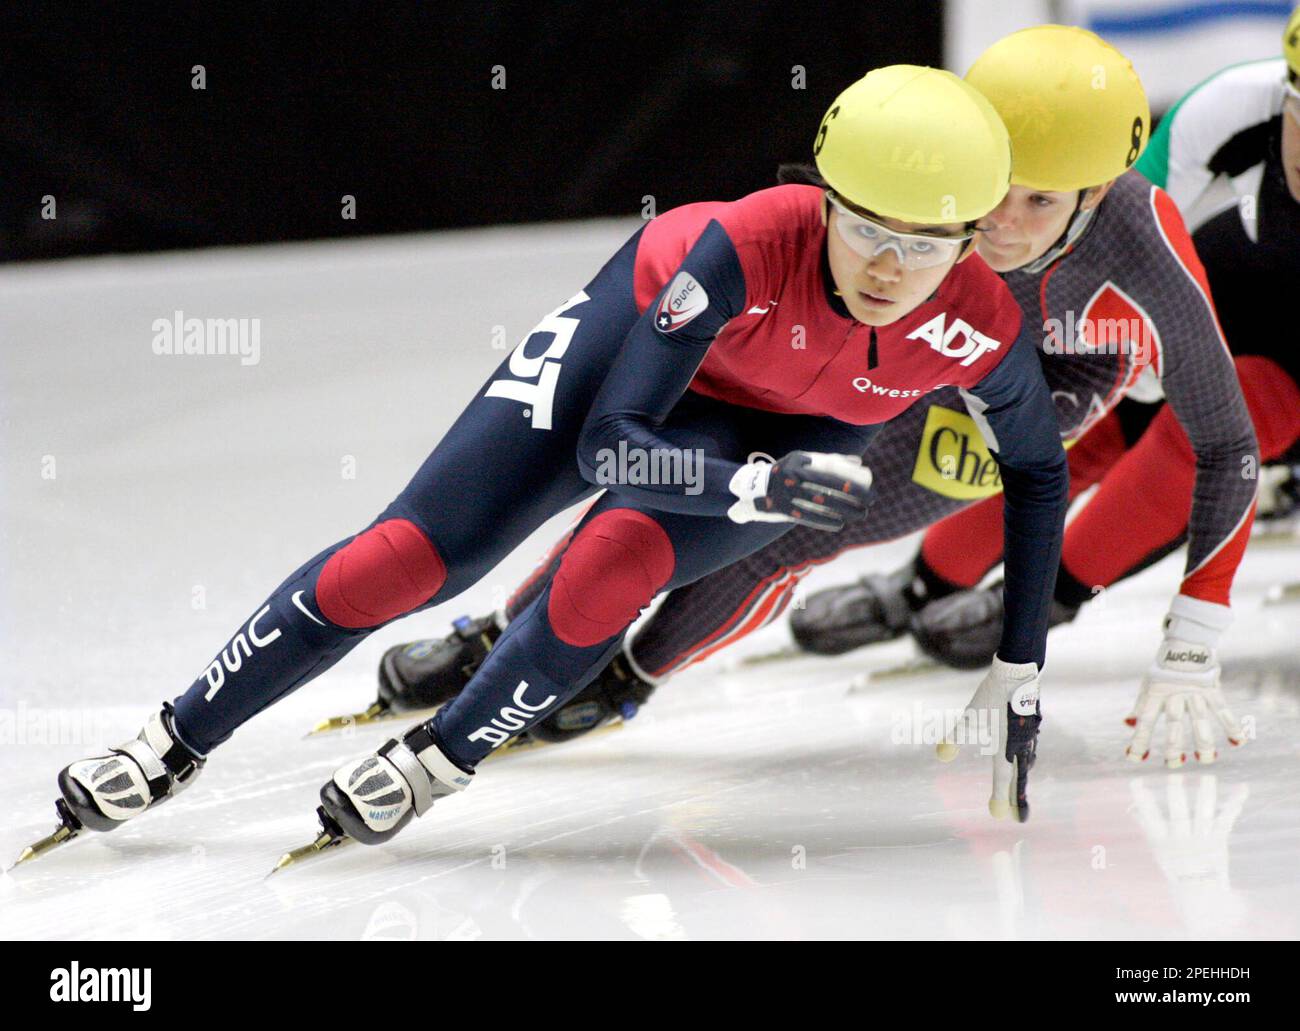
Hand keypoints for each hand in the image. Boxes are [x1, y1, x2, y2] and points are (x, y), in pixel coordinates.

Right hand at [726, 451, 872, 530]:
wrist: (754, 487)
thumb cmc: (787, 471)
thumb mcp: (803, 460)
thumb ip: (829, 460)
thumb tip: (858, 463)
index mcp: (801, 462)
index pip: (832, 474)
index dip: (853, 484)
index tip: (869, 490)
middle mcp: (793, 477)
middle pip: (829, 490)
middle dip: (853, 499)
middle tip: (869, 504)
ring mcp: (787, 494)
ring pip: (821, 505)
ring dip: (844, 511)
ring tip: (860, 514)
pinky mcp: (783, 510)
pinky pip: (808, 517)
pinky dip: (825, 521)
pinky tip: (839, 523)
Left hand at [937, 656, 1040, 821]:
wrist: (1018, 673)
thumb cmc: (991, 697)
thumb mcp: (969, 718)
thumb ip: (956, 737)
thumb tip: (941, 754)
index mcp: (1007, 749)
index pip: (1003, 780)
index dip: (1000, 798)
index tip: (999, 817)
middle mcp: (1022, 747)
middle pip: (1020, 778)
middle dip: (1017, 799)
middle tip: (1020, 819)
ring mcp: (1030, 736)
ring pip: (1026, 763)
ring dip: (1022, 779)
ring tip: (1018, 793)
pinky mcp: (1032, 725)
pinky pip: (1029, 749)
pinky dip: (1025, 760)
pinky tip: (1023, 759)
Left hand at [1125, 596, 1243, 768]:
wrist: (1185, 646)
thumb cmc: (1163, 671)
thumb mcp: (1148, 686)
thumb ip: (1140, 707)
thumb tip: (1128, 724)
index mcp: (1156, 695)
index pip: (1146, 721)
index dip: (1139, 739)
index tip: (1134, 757)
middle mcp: (1175, 696)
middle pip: (1175, 723)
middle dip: (1174, 745)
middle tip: (1173, 764)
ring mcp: (1195, 693)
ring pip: (1200, 720)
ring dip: (1204, 742)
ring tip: (1206, 760)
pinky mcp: (1213, 690)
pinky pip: (1223, 711)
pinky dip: (1232, 726)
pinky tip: (1238, 742)